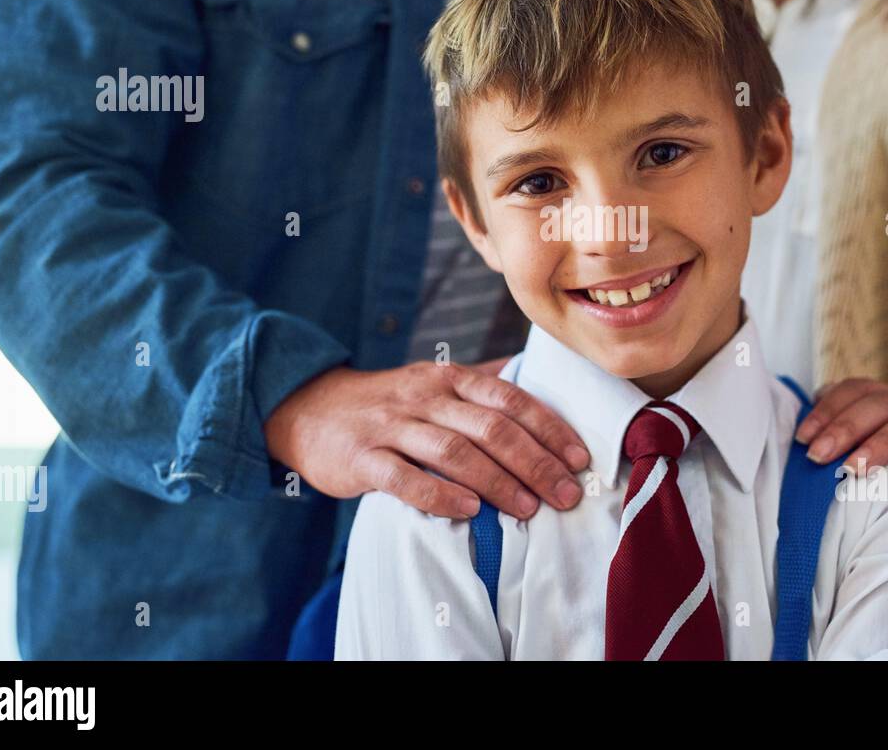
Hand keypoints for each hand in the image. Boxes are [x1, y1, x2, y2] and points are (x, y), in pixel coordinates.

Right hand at [264, 362, 589, 519]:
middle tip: (566, 495)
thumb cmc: (388, 402)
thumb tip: (536, 375)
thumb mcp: (434, 381)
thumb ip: (483, 382)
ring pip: (453, 452)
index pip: (511, 399)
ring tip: (529, 509)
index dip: (549, 428)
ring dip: (498, 483)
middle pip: (490, 428)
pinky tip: (469, 512)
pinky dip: (439, 495)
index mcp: (450, 378)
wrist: (308, 408)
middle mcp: (425, 397)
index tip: (579, 459)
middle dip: (536, 463)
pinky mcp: (361, 458)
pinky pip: (403, 478)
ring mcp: (391, 426)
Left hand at [795, 377, 887, 542]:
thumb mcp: (865, 450)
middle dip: (845, 427)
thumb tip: (798, 439)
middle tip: (818, 456)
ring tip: (854, 469)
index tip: (803, 438)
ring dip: (882, 444)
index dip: (827, 409)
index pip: (856, 390)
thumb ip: (837, 438)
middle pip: (881, 404)